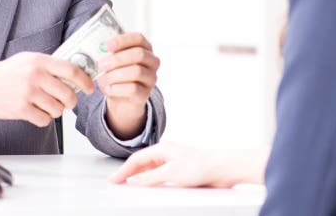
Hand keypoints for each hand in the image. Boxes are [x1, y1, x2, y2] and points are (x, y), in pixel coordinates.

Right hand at [0, 52, 94, 127]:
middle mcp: (34, 76)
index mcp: (39, 61)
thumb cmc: (7, 72)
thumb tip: (76, 74)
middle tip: (68, 102)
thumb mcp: (28, 60)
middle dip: (71, 101)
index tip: (90, 88)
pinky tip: (36, 112)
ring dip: (56, 111)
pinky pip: (44, 120)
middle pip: (68, 94)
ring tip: (46, 106)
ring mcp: (27, 93)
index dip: (85, 81)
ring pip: (57, 110)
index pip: (71, 71)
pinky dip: (43, 119)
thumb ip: (50, 66)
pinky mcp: (20, 109)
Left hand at [97, 32, 159, 138]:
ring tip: (102, 79)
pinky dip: (117, 88)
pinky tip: (108, 89)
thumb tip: (99, 48)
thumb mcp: (113, 62)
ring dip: (115, 75)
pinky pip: (133, 89)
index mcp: (145, 48)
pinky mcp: (145, 94)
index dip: (123, 40)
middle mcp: (152, 62)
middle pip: (139, 54)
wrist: (121, 101)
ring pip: (136, 72)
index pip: (139, 38)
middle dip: (117, 59)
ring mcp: (151, 78)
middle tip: (101, 64)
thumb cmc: (116, 75)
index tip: (107, 45)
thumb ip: (110, 53)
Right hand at [109, 142, 240, 187]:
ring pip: (150, 169)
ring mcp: (174, 161)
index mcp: (163, 149)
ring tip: (128, 185)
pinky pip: (160, 174)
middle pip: (142, 163)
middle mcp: (167, 154)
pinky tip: (149, 186)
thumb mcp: (170, 173)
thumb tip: (135, 180)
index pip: (136, 159)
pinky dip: (150, 180)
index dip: (123, 171)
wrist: (221, 168)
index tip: (114, 179)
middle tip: (117, 182)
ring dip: (139, 176)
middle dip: (128, 173)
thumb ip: (150, 177)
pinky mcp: (181, 170)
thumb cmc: (200, 165)